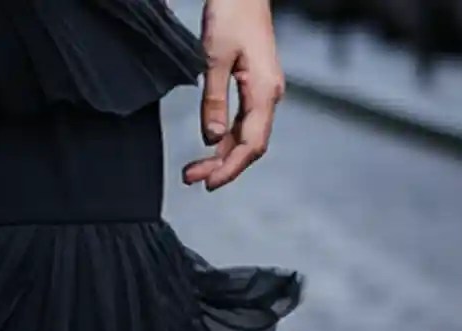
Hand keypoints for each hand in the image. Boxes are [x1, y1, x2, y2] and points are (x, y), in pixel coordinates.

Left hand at [183, 0, 285, 191]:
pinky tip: (210, 147)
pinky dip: (226, 138)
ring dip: (222, 154)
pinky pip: (244, 121)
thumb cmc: (230, 16)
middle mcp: (269, 95)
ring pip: (246, 135)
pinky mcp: (255, 85)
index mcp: (264, 91)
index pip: (252, 143)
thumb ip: (214, 100)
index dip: (231, 167)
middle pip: (250, 144)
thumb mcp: (214, 58)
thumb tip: (213, 138)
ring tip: (194, 170)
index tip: (208, 183)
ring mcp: (264, 91)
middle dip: (223, 166)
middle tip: (192, 179)